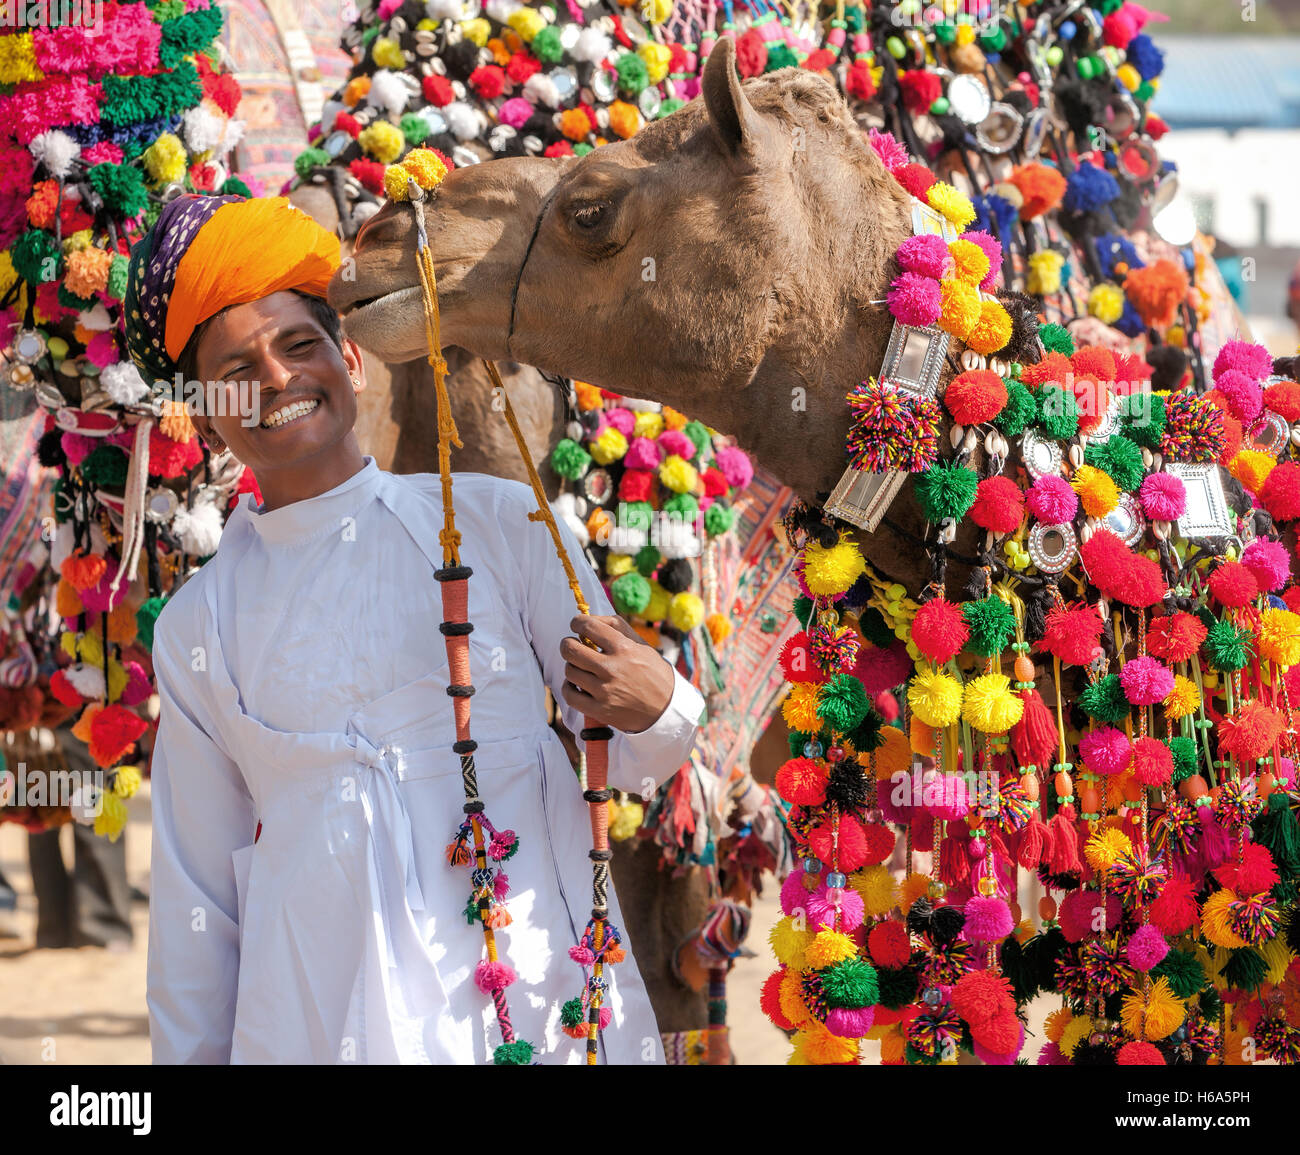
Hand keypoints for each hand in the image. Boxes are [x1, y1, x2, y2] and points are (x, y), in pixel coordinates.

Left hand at [559, 615, 674, 733]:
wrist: (666, 709)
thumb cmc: (653, 672)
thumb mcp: (642, 644)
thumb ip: (616, 626)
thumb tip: (589, 618)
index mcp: (624, 648)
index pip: (588, 626)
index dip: (577, 622)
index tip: (577, 625)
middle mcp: (612, 668)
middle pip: (570, 649)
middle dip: (568, 643)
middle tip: (573, 645)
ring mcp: (604, 691)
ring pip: (569, 671)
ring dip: (572, 665)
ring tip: (581, 667)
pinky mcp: (599, 710)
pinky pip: (569, 694)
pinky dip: (569, 687)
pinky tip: (577, 684)